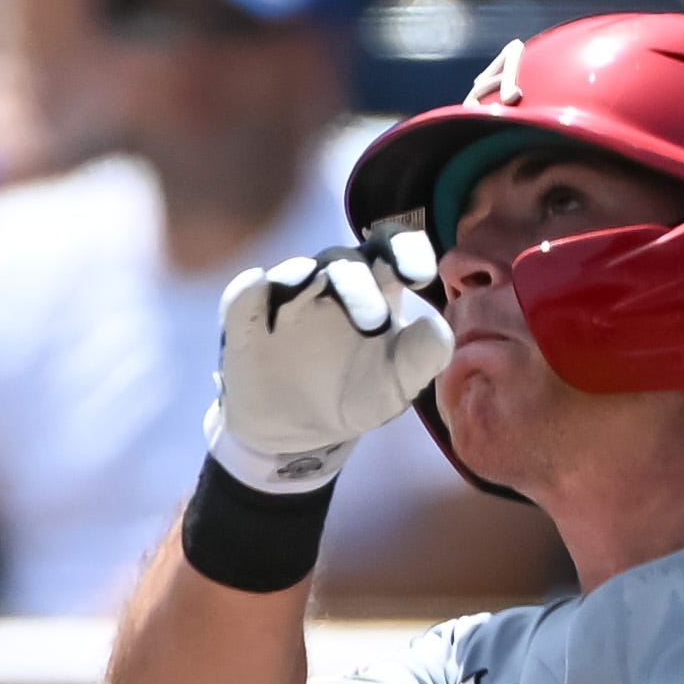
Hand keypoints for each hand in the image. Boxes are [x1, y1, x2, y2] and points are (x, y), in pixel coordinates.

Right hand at [209, 232, 451, 492]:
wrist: (302, 433)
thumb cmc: (358, 393)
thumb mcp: (397, 385)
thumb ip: (423, 357)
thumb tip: (440, 327)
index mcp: (375, 287)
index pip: (390, 249)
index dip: (405, 251)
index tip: (419, 276)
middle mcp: (329, 283)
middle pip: (343, 262)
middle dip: (358, 285)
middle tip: (373, 324)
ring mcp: (286, 300)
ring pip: (293, 272)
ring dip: (300, 274)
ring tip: (309, 279)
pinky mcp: (246, 324)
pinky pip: (243, 299)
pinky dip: (247, 290)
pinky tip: (254, 285)